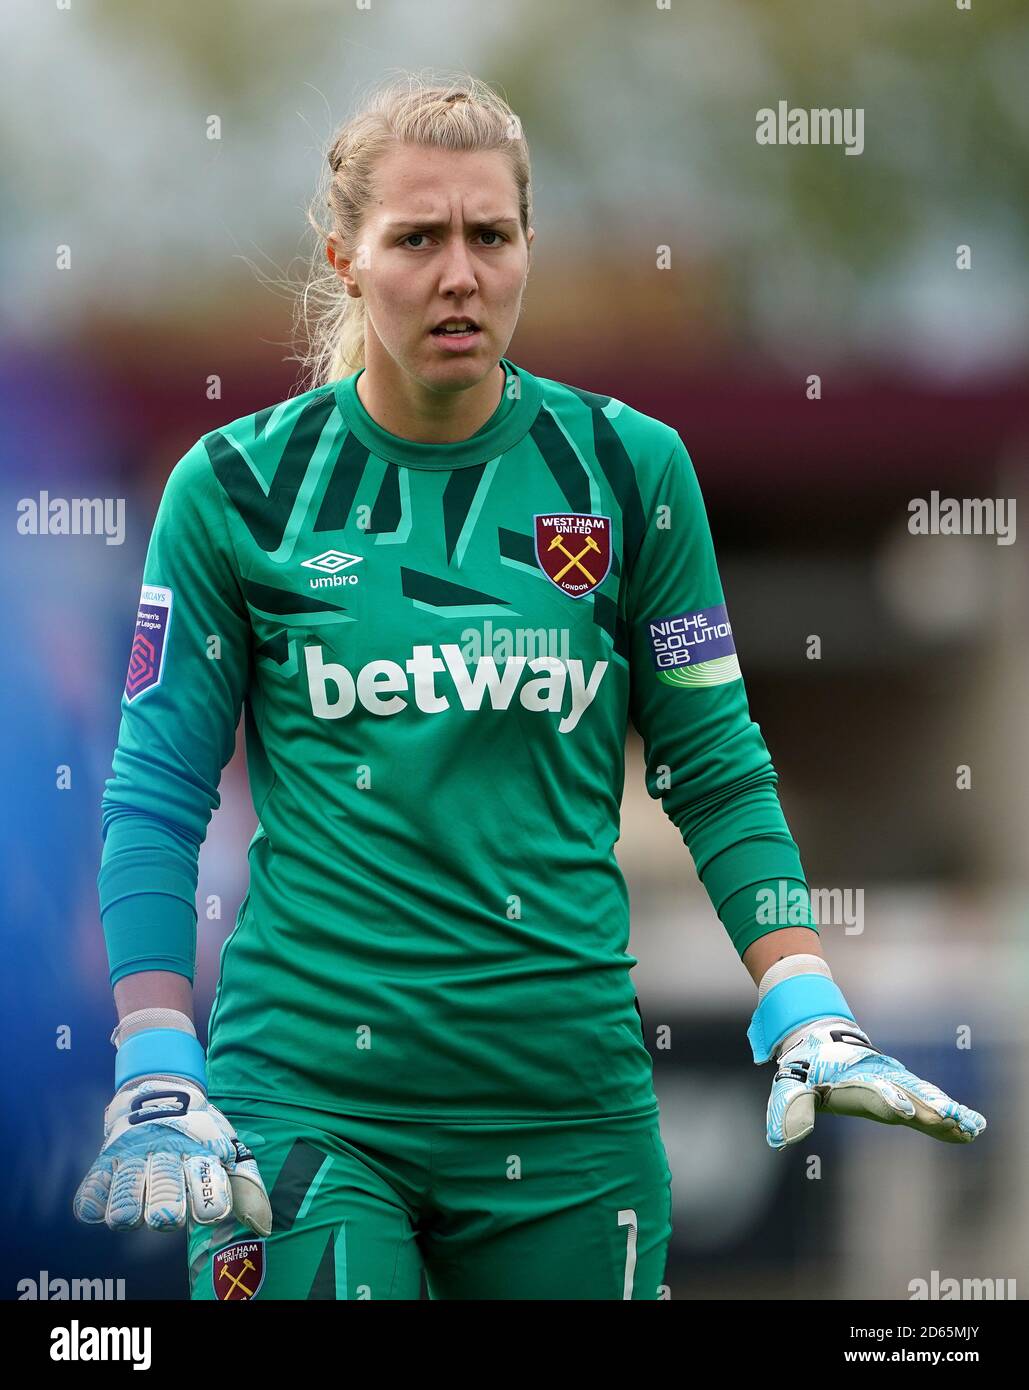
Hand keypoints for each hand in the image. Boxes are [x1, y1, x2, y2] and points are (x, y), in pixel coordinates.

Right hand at [73, 1076, 271, 1234]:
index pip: (207, 1179)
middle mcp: (168, 1153)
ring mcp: (135, 1155)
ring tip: (127, 1219)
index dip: (210, 1199)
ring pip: (128, 1183)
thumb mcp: (226, 1152)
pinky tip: (96, 1209)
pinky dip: (94, 1196)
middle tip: (167, 1219)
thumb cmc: (199, 1136)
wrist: (161, 1091)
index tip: (212, 1213)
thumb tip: (263, 1227)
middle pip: (165, 1183)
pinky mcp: (107, 1159)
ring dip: (127, 1202)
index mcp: (201, 1153)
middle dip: (166, 1203)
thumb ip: (246, 1188)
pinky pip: (95, 1182)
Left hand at [765, 1021, 986, 1149]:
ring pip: (925, 1099)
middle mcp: (881, 1081)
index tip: (905, 1111)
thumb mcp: (791, 1086)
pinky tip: (971, 1130)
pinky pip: (930, 1104)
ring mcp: (896, 1084)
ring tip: (972, 1127)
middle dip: (930, 1108)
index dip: (887, 1100)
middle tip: (954, 1120)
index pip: (873, 1092)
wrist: (822, 1039)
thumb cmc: (807, 1067)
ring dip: (947, 1113)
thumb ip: (788, 1109)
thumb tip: (779, 1139)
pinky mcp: (905, 1091)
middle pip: (908, 1095)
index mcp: (854, 1080)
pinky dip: (950, 1115)